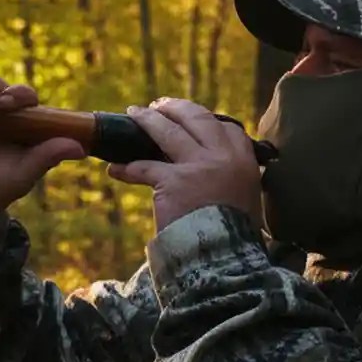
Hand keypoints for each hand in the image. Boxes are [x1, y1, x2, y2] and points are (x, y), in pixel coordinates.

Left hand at [107, 98, 261, 231]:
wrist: (223, 256)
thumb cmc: (234, 235)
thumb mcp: (245, 199)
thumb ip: (234, 179)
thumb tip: (218, 174)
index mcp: (244, 160)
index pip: (226, 128)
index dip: (205, 119)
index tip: (190, 117)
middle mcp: (223, 157)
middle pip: (195, 118)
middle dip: (174, 107)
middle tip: (158, 105)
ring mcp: (197, 166)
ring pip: (167, 131)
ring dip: (147, 119)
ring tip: (133, 113)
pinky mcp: (172, 182)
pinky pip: (144, 167)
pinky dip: (126, 168)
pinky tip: (115, 169)